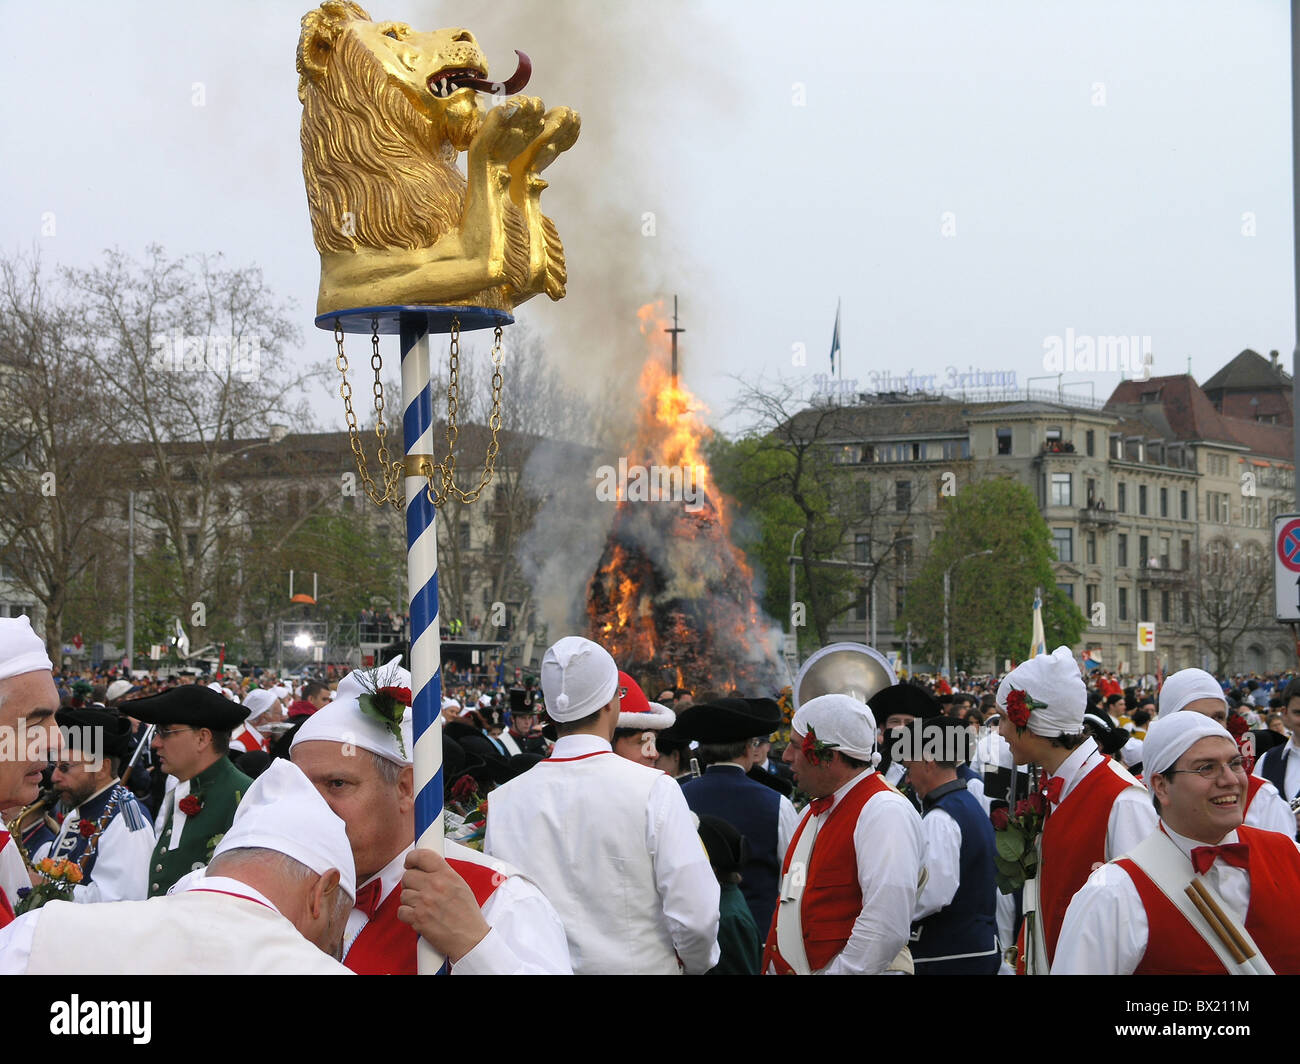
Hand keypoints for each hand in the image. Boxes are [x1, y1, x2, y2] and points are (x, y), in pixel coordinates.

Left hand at [396, 848, 492, 962]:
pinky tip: (417, 916)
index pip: (422, 856)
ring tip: (421, 906)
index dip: (411, 858)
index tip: (409, 863)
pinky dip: (407, 915)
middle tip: (417, 889)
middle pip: (407, 876)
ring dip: (409, 900)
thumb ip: (443, 874)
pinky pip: (401, 911)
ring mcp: (425, 902)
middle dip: (409, 883)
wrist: (470, 938)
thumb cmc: (467, 914)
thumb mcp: (461, 885)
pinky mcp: (418, 918)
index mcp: (447, 875)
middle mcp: (435, 885)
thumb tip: (425, 868)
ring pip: (403, 894)